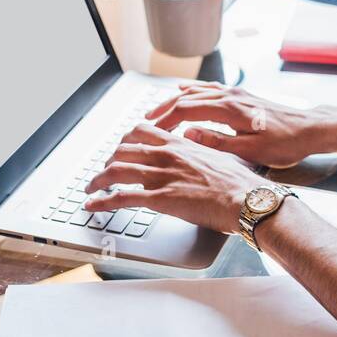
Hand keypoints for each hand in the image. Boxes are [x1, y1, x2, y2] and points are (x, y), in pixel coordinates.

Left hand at [82, 123, 261, 232]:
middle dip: (107, 161)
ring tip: (90, 188)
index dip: (124, 140)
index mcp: (179, 144)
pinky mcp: (159, 199)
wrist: (246, 199)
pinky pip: (121, 197)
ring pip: (116, 170)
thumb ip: (198, 150)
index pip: (141, 131)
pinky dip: (101, 201)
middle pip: (123, 149)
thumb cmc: (237, 182)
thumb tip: (192, 144)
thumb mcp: (216, 156)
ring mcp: (161, 176)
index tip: (119, 149)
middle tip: (103, 172)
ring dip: (97, 180)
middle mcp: (166, 155)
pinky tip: (92, 205)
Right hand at [144, 81, 328, 167]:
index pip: (185, 110)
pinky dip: (192, 91)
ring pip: (196, 92)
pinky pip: (210, 88)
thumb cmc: (285, 143)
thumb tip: (187, 134)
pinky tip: (184, 91)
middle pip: (186, 98)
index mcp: (229, 108)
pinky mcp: (242, 95)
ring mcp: (236, 93)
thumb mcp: (249, 150)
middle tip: (143, 122)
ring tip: (157, 111)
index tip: (149, 133)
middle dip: (162, 110)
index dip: (164, 121)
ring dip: (174, 100)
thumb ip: (216, 141)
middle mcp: (230, 95)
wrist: (311, 129)